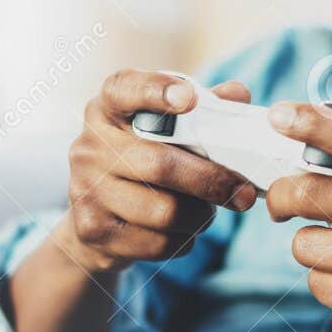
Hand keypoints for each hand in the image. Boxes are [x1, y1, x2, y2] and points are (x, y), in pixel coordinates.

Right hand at [56, 70, 257, 273]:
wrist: (96, 217)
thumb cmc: (143, 160)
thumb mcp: (165, 130)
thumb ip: (202, 109)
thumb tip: (238, 94)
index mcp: (108, 109)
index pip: (126, 90)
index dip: (158, 91)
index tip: (190, 99)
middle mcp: (90, 146)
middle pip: (160, 164)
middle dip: (211, 180)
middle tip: (244, 192)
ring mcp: (87, 189)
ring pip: (165, 211)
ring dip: (200, 215)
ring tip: (206, 210)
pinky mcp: (93, 230)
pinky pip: (159, 242)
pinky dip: (184, 239)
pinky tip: (182, 229)